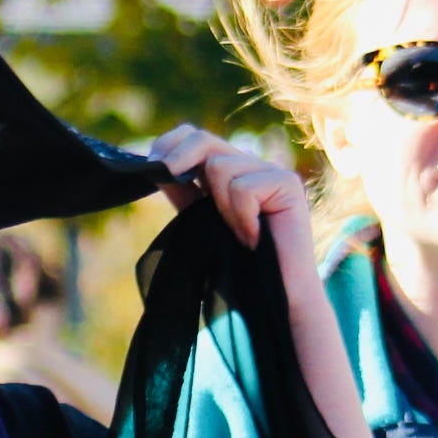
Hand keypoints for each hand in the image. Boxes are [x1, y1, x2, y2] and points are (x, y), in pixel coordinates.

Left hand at [150, 123, 324, 333]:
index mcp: (227, 175)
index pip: (194, 138)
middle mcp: (250, 168)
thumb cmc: (237, 269)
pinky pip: (243, 187)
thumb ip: (183, 193)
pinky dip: (241, 216)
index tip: (150, 166)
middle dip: (177, 158)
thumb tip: (156, 167)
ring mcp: (271, 173)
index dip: (169, 144)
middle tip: (164, 174)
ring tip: (239, 234)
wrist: (273, 300)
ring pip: (220, 166)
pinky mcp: (288, 184)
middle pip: (203, 140)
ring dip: (219, 206)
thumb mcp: (199, 223)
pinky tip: (254, 237)